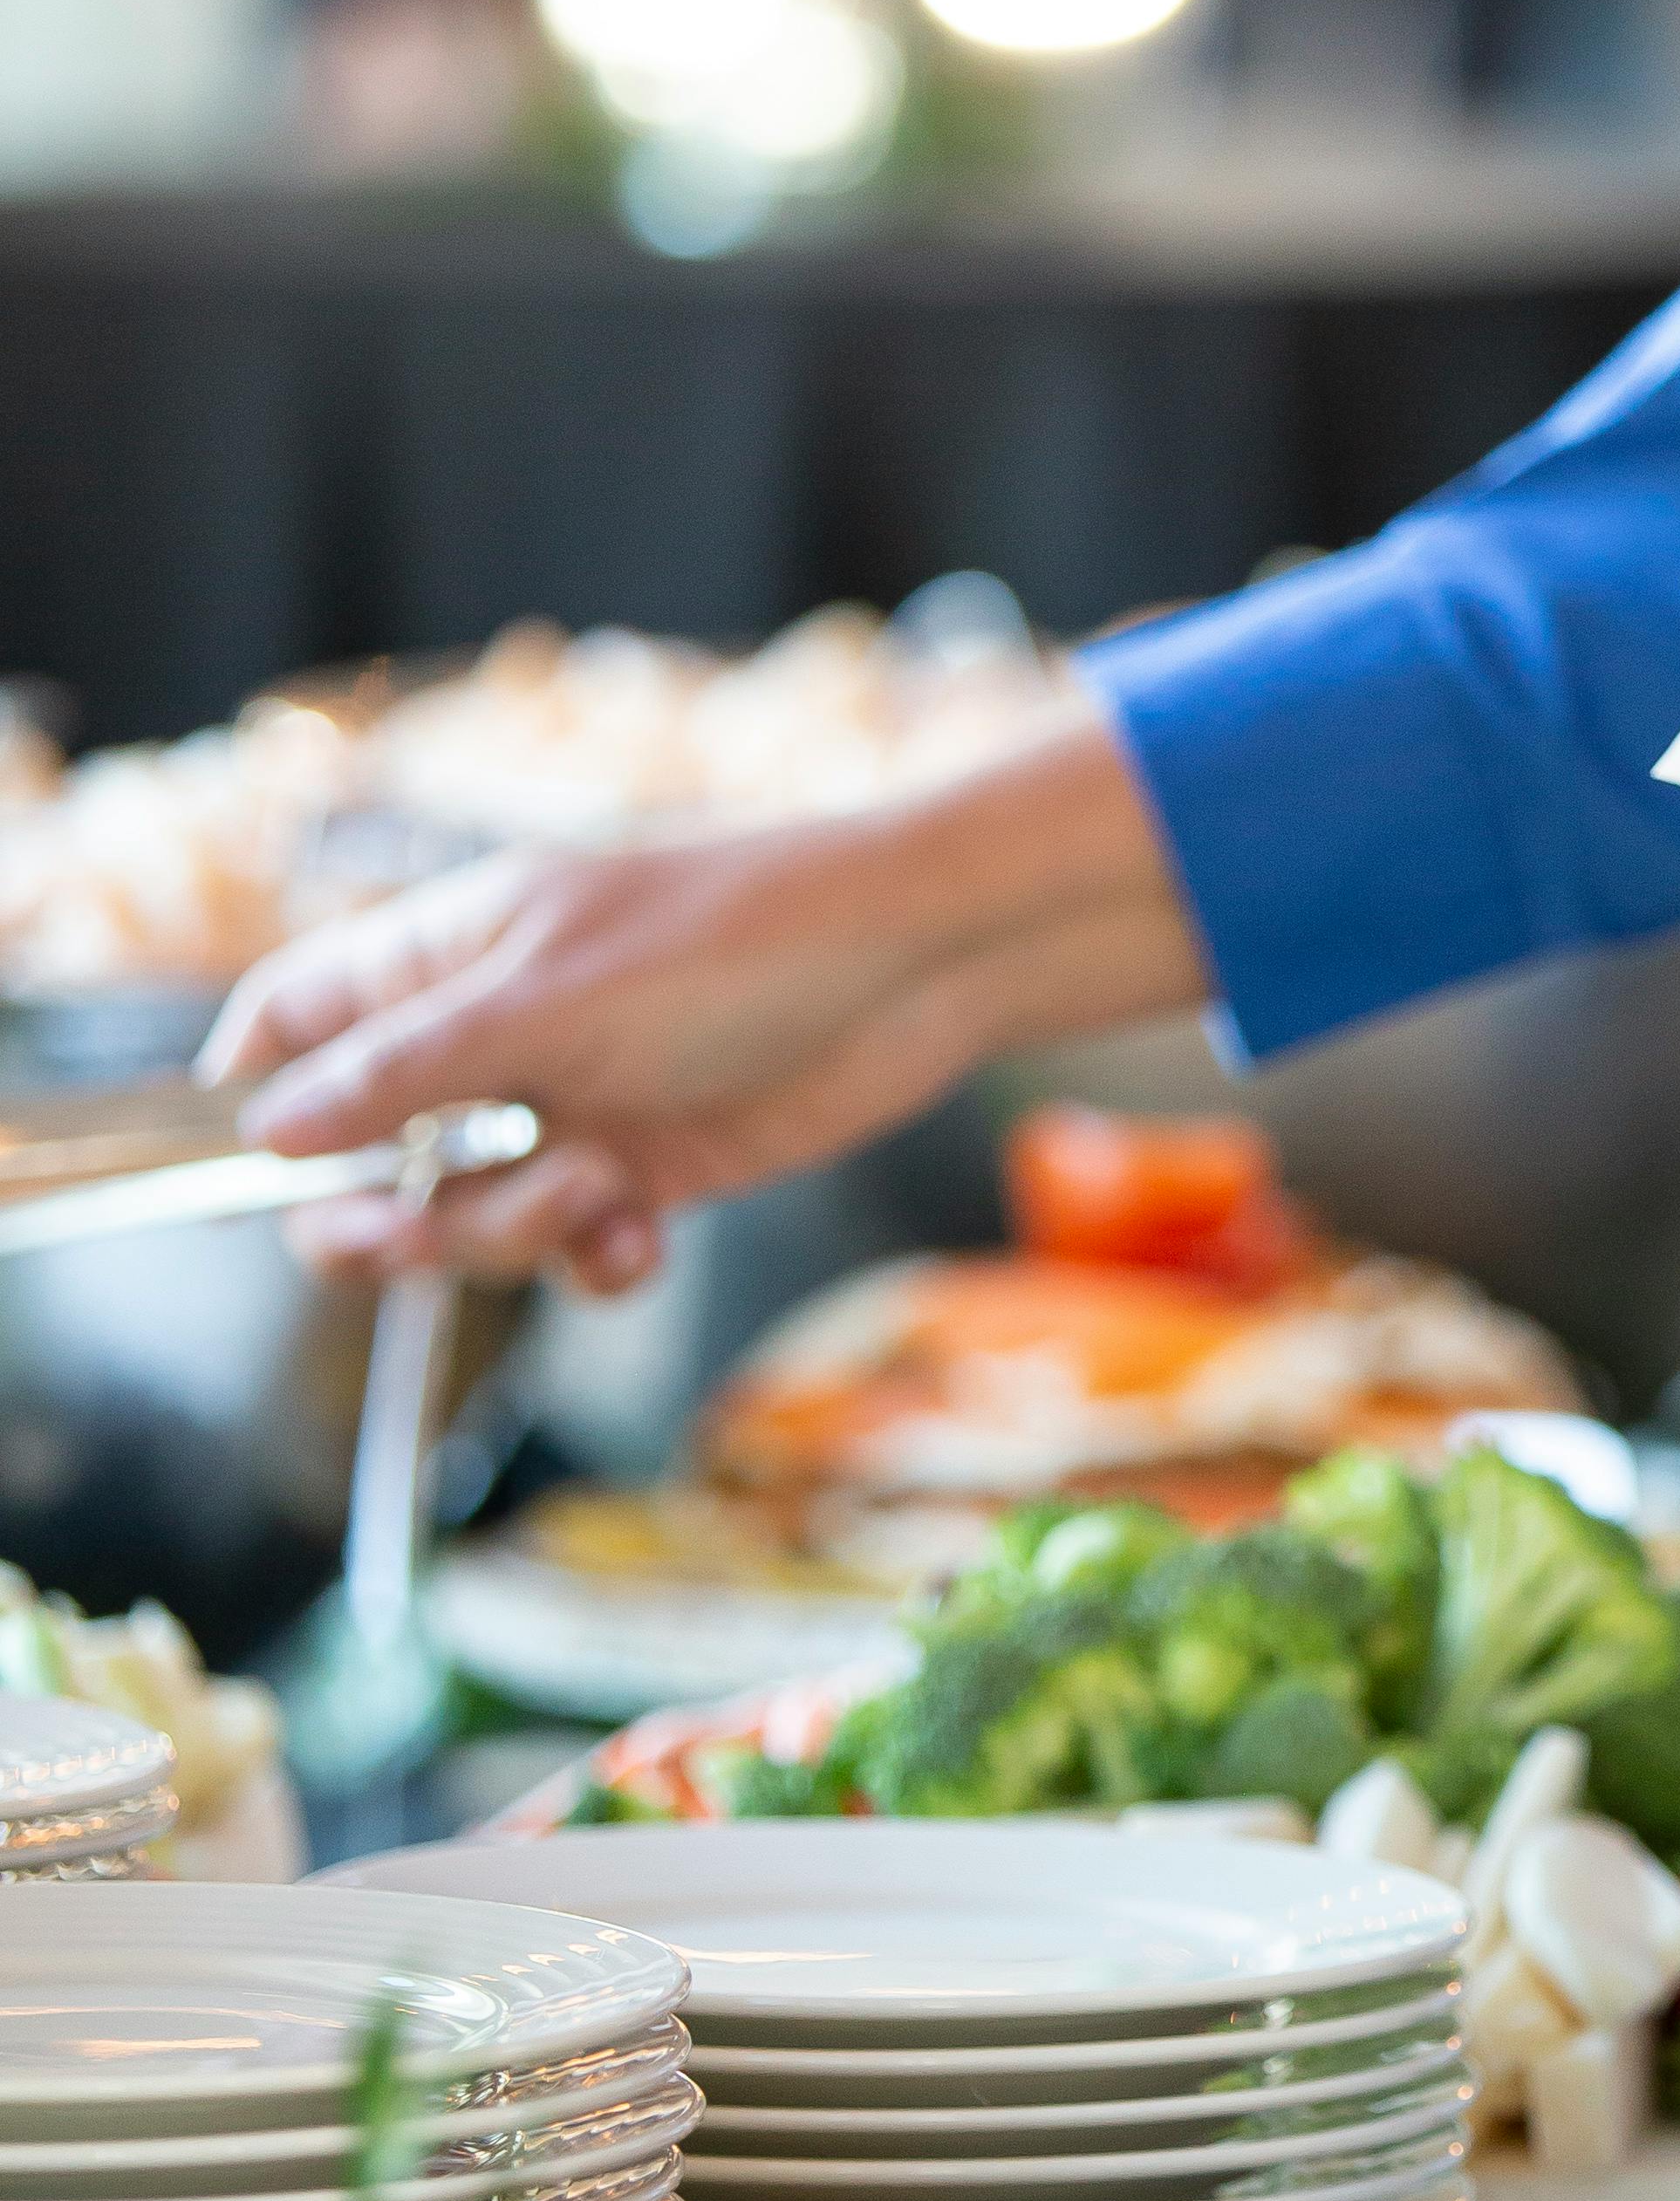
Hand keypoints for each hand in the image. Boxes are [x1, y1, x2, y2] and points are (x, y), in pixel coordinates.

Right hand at [199, 694, 1204, 1286]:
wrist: (912, 968)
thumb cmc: (729, 941)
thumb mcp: (549, 1002)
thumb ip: (407, 1073)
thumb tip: (269, 1131)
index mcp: (443, 958)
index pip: (295, 1019)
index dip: (253, 1094)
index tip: (248, 1171)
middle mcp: (491, 1036)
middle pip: (365, 1156)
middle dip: (384, 1215)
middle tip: (412, 1239)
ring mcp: (566, 1105)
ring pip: (472, 1217)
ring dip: (514, 1231)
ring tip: (596, 1190)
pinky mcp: (646, 1168)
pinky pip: (574, 1248)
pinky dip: (597, 1260)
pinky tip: (642, 1240)